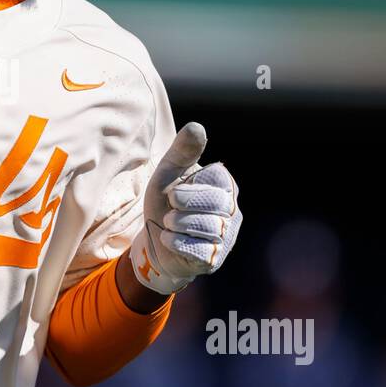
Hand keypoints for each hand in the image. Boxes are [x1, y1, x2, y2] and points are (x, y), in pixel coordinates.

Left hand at [128, 122, 241, 295]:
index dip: (189, 186)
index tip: (174, 192)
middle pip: (216, 203)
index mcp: (224, 185)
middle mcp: (232, 210)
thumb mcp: (168, 173)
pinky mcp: (215, 259)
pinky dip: (176, 243)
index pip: (218, 179)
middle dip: (183, 205)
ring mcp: (227, 236)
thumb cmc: (165, 202)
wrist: (153, 240)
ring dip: (177, 224)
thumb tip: (196, 127)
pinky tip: (169, 239)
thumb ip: (182, 151)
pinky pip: (200, 250)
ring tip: (168, 223)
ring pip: (208, 227)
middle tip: (170, 207)